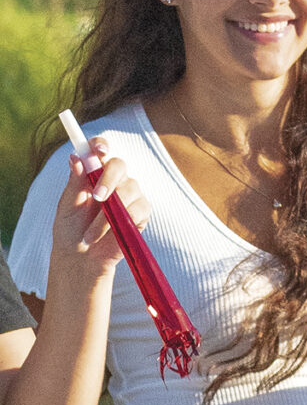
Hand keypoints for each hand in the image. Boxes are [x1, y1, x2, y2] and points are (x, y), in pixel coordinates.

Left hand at [52, 142, 150, 281]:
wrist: (82, 259)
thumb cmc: (71, 230)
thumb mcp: (67, 206)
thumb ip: (74, 182)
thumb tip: (76, 157)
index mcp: (92, 173)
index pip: (100, 150)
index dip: (101, 145)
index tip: (98, 150)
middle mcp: (113, 180)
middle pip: (119, 164)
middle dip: (108, 179)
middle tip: (97, 197)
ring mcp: (130, 195)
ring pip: (128, 190)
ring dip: (108, 214)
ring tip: (90, 234)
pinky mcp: (141, 212)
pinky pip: (138, 209)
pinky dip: (122, 221)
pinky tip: (109, 233)